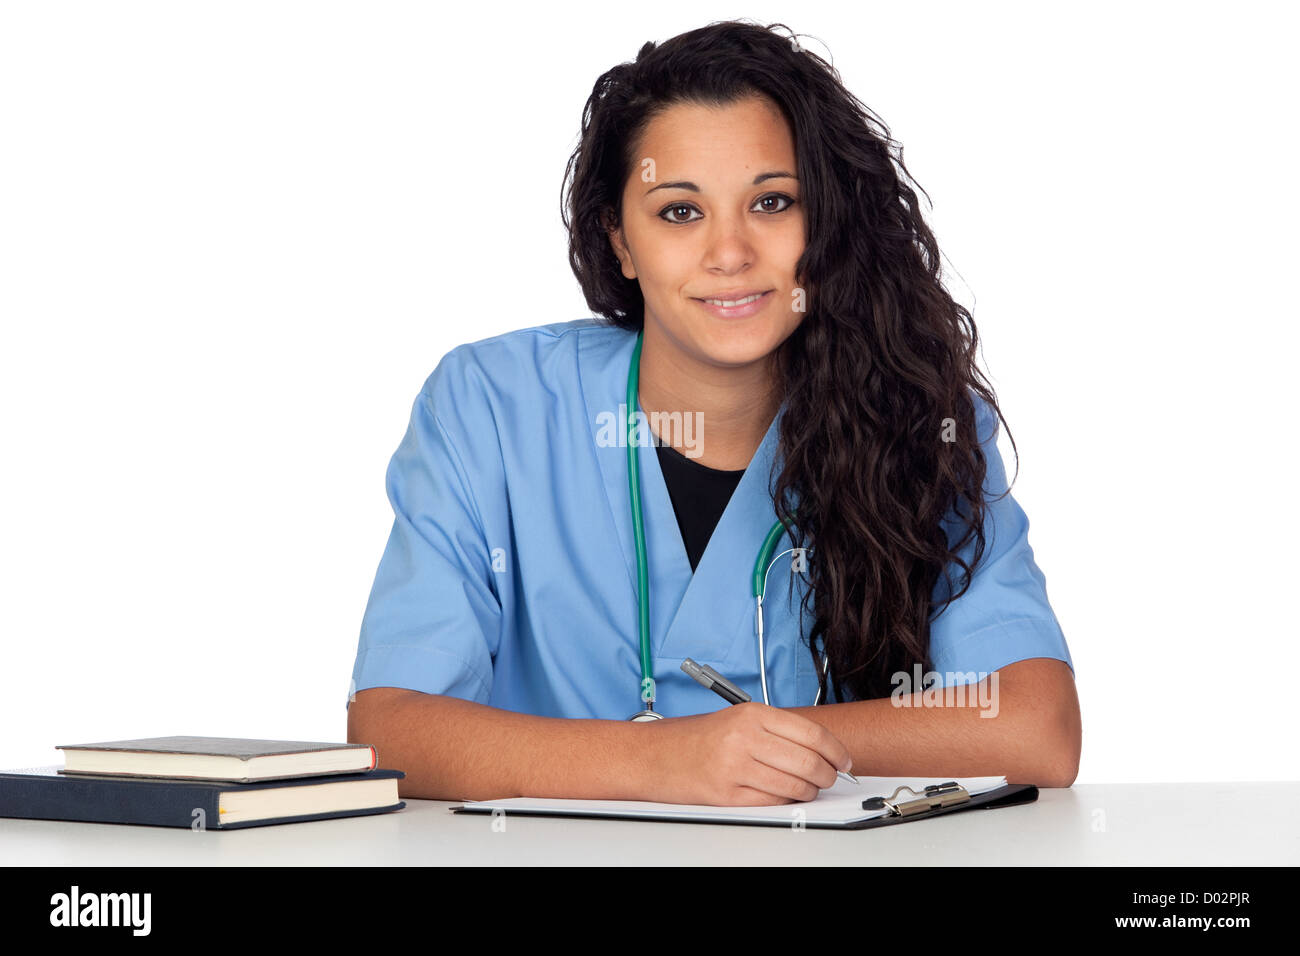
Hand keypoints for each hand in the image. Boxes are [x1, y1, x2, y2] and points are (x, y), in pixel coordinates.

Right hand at [637, 702, 853, 805]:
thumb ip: (776, 730)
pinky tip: (783, 797)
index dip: (837, 751)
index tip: (845, 760)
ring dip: (808, 793)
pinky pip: (773, 804)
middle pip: (809, 763)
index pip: (812, 734)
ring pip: (795, 787)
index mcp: (752, 714)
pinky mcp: (727, 794)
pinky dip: (785, 803)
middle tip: (829, 778)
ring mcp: (735, 767)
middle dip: (827, 776)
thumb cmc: (696, 739)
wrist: (655, 756)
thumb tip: (821, 749)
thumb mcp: (737, 719)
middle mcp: (745, 737)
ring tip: (805, 789)